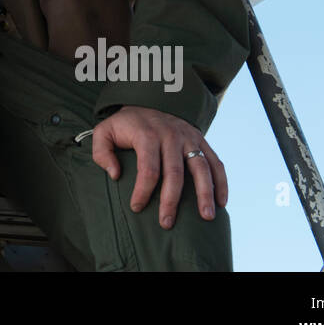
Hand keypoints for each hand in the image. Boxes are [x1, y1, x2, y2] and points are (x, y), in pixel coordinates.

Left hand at [90, 105, 226, 228]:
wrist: (148, 100)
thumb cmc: (125, 125)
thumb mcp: (104, 131)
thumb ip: (102, 152)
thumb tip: (115, 175)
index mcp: (147, 134)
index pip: (148, 168)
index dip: (142, 191)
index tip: (136, 207)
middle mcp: (171, 135)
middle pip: (174, 172)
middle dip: (171, 200)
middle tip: (166, 223)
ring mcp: (188, 137)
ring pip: (200, 167)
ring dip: (205, 193)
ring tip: (206, 217)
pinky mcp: (201, 140)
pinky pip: (215, 162)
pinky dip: (221, 182)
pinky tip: (221, 202)